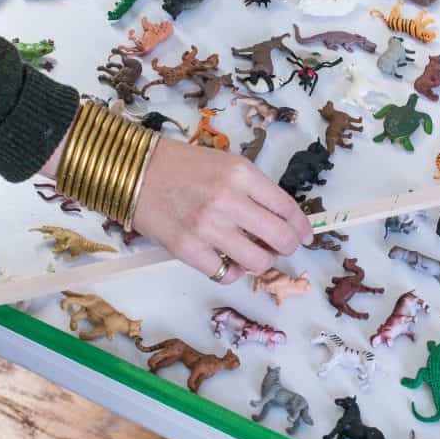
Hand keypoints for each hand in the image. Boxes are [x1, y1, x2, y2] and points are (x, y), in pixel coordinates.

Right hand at [131, 138, 312, 283]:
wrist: (134, 171)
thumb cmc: (182, 165)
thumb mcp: (226, 164)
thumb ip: (254, 189)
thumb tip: (281, 220)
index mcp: (242, 174)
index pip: (287, 208)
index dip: (302, 227)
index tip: (305, 235)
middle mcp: (229, 200)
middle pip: (280, 238)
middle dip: (288, 247)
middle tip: (284, 248)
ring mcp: (208, 227)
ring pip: (258, 262)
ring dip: (263, 262)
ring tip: (255, 255)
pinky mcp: (187, 249)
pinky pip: (226, 274)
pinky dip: (233, 272)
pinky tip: (228, 261)